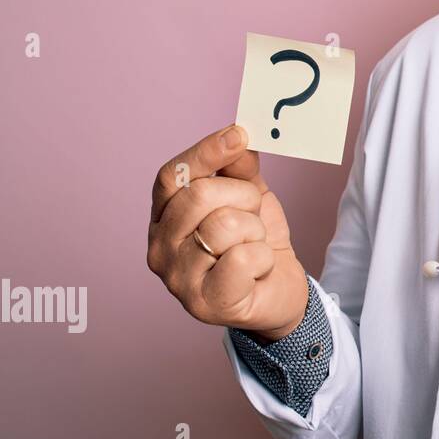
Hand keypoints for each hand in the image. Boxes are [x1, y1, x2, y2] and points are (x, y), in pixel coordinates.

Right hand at [147, 125, 308, 342]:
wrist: (279, 291)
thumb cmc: (255, 243)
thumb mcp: (249, 196)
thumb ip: (239, 167)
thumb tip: (237, 136)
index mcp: (163, 217)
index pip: (172, 176)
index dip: (205, 152)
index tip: (239, 135)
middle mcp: (160, 248)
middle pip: (200, 196)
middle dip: (244, 197)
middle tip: (254, 215)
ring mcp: (177, 279)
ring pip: (225, 226)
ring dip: (256, 231)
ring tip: (254, 246)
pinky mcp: (205, 303)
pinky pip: (242, 258)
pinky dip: (263, 258)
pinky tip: (257, 270)